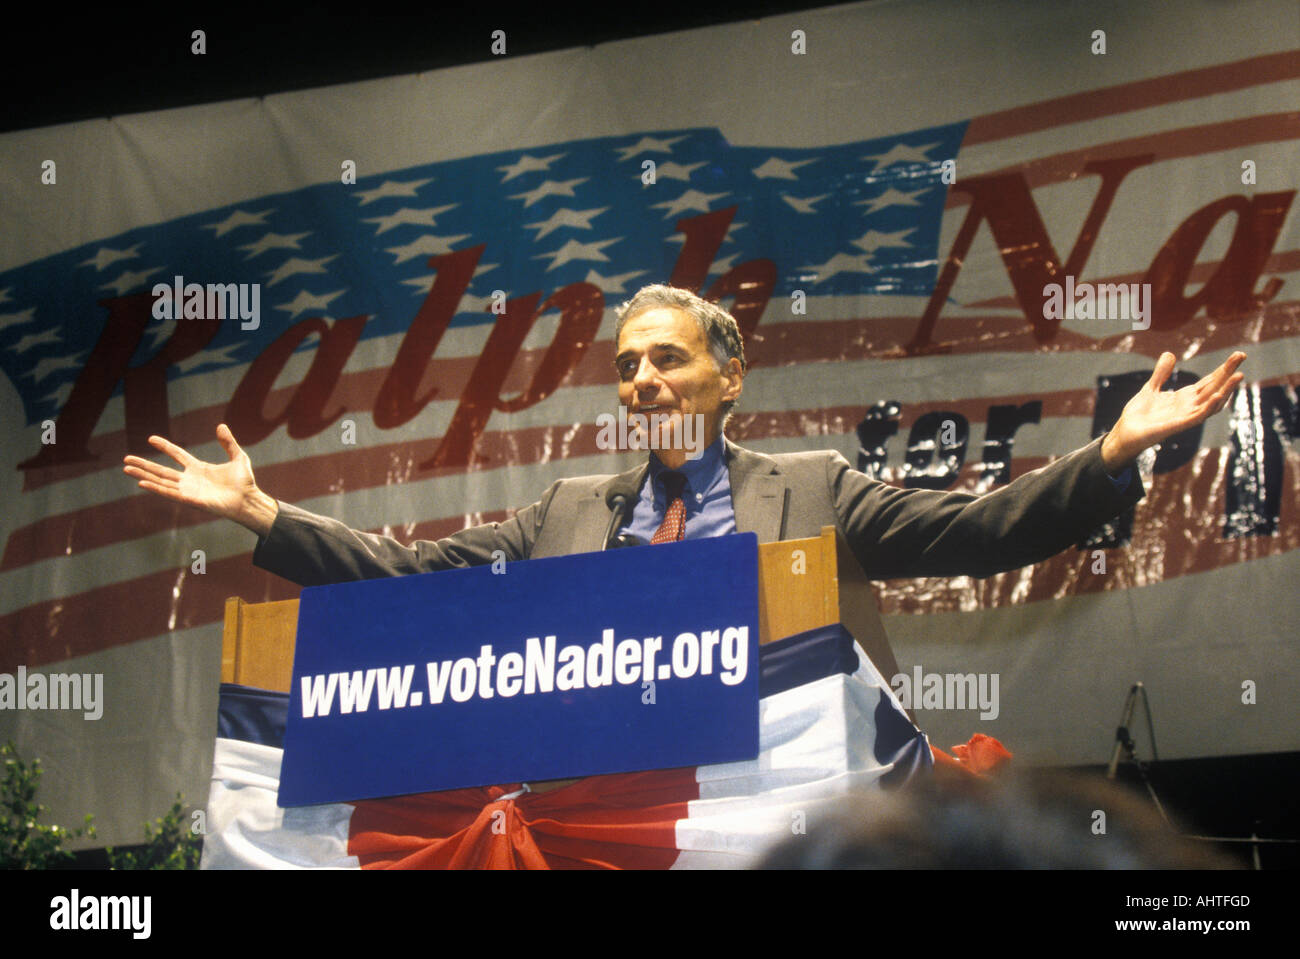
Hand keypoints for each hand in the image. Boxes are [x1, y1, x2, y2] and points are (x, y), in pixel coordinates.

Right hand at [122, 424, 278, 535]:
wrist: (248, 500)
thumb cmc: (244, 483)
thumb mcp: (238, 457)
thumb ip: (228, 443)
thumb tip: (221, 425)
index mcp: (199, 468)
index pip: (177, 455)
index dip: (164, 447)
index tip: (151, 439)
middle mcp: (190, 480)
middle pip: (161, 470)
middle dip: (144, 465)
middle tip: (126, 459)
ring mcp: (189, 490)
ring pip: (160, 481)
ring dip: (143, 475)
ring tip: (126, 469)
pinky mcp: (190, 500)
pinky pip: (169, 493)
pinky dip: (155, 488)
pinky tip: (142, 483)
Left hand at [1101, 351, 1245, 471]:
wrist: (1125, 433)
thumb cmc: (1139, 415)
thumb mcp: (1150, 388)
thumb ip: (1161, 373)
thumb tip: (1169, 354)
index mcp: (1185, 398)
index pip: (1210, 381)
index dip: (1223, 369)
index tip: (1238, 355)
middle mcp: (1190, 406)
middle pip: (1215, 387)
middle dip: (1228, 373)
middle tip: (1241, 355)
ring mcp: (1186, 416)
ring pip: (1212, 402)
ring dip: (1226, 389)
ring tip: (1238, 375)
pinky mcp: (1178, 425)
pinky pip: (1197, 416)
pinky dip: (1208, 407)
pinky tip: (1217, 396)